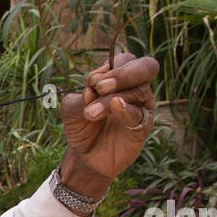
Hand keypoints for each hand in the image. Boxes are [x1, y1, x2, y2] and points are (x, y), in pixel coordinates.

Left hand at [59, 52, 161, 191]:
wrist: (85, 156)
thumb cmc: (82, 126)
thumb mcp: (70, 110)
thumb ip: (78, 99)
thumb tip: (90, 91)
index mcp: (120, 78)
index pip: (126, 60)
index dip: (110, 67)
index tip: (91, 82)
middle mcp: (136, 89)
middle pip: (146, 67)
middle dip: (124, 73)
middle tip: (100, 86)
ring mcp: (142, 108)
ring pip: (139, 92)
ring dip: (112, 98)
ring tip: (91, 113)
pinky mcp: (142, 128)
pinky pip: (140, 116)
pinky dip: (127, 110)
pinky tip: (116, 106)